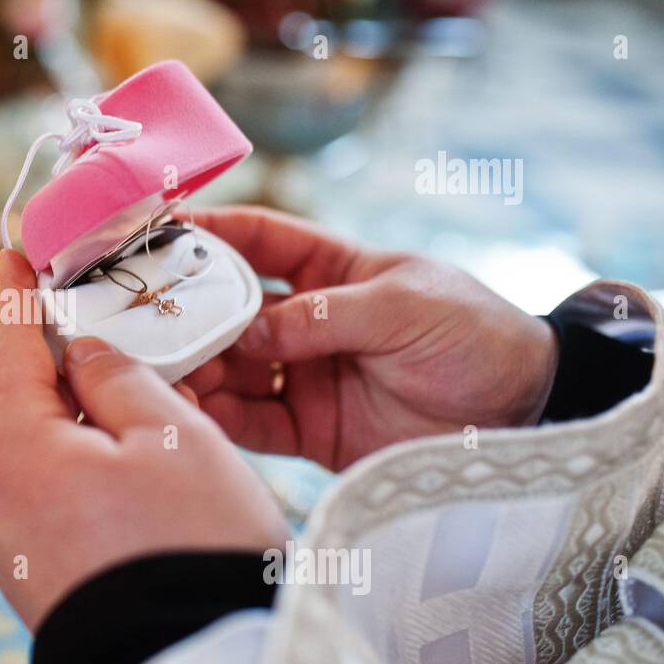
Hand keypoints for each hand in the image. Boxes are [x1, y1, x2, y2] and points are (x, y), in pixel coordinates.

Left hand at [0, 249, 288, 630]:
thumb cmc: (189, 546)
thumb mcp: (169, 434)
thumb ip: (117, 376)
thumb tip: (84, 358)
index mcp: (15, 453)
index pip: (4, 350)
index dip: (11, 295)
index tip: (11, 255)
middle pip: (22, 405)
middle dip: (61, 362)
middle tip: (100, 321)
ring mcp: (9, 550)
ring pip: (41, 455)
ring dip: (81, 422)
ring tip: (140, 401)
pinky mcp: (35, 583)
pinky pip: (51, 501)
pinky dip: (83, 470)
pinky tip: (130, 467)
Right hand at [185, 207, 559, 472]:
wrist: (524, 415)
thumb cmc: (474, 336)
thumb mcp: (404, 307)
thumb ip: (324, 317)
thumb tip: (248, 336)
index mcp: (332, 271)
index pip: (257, 241)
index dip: (207, 232)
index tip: (156, 232)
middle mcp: (307, 321)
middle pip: (228, 312)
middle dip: (184, 313)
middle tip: (139, 320)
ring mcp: (304, 376)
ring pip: (230, 370)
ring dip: (194, 370)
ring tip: (156, 373)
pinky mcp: (309, 431)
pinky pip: (252, 424)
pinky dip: (219, 420)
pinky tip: (190, 414)